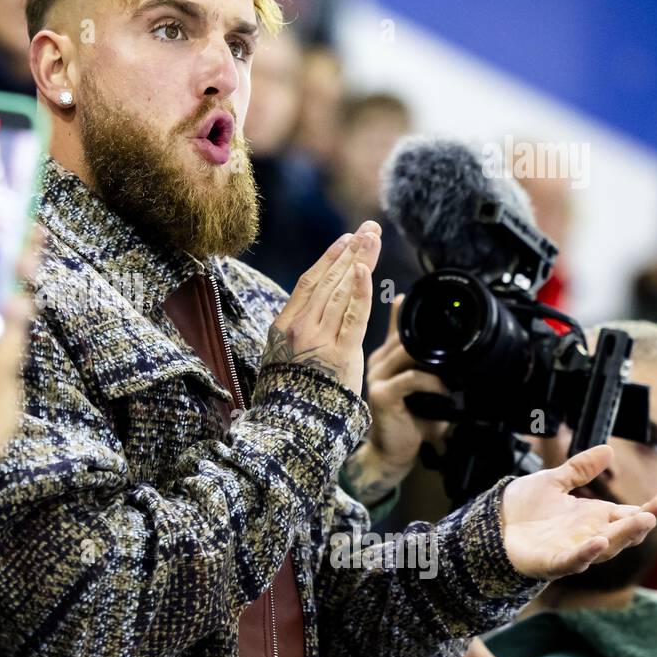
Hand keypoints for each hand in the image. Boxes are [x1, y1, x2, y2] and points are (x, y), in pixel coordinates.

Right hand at [261, 221, 381, 394]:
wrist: (290, 427)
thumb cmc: (288, 396)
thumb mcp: (283, 358)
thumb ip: (298, 334)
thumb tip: (310, 314)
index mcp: (283, 326)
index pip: (309, 282)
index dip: (329, 258)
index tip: (346, 240)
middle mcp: (299, 328)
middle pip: (328, 280)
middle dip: (350, 251)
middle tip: (368, 229)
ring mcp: (319, 339)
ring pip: (341, 291)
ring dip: (359, 261)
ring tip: (373, 239)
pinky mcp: (340, 354)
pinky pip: (353, 316)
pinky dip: (359, 290)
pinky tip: (366, 269)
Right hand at [343, 294, 450, 500]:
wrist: (394, 453)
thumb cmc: (413, 421)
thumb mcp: (428, 388)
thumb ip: (437, 367)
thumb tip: (463, 350)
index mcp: (387, 355)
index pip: (399, 321)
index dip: (416, 311)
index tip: (442, 303)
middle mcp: (378, 361)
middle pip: (406, 334)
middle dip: (434, 337)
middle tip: (462, 343)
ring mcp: (377, 376)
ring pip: (408, 352)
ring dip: (436, 360)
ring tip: (456, 371)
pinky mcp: (381, 394)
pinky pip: (411, 379)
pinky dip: (433, 382)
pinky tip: (446, 391)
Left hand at [501, 444, 656, 579]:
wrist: (491, 525)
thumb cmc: (523, 508)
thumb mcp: (553, 481)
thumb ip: (579, 469)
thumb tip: (608, 449)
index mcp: (594, 517)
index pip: (629, 514)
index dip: (651, 508)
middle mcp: (589, 536)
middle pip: (624, 533)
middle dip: (642, 523)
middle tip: (656, 510)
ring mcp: (573, 551)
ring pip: (606, 548)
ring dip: (623, 536)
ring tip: (641, 521)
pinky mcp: (552, 563)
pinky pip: (573, 561)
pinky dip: (586, 553)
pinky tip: (598, 542)